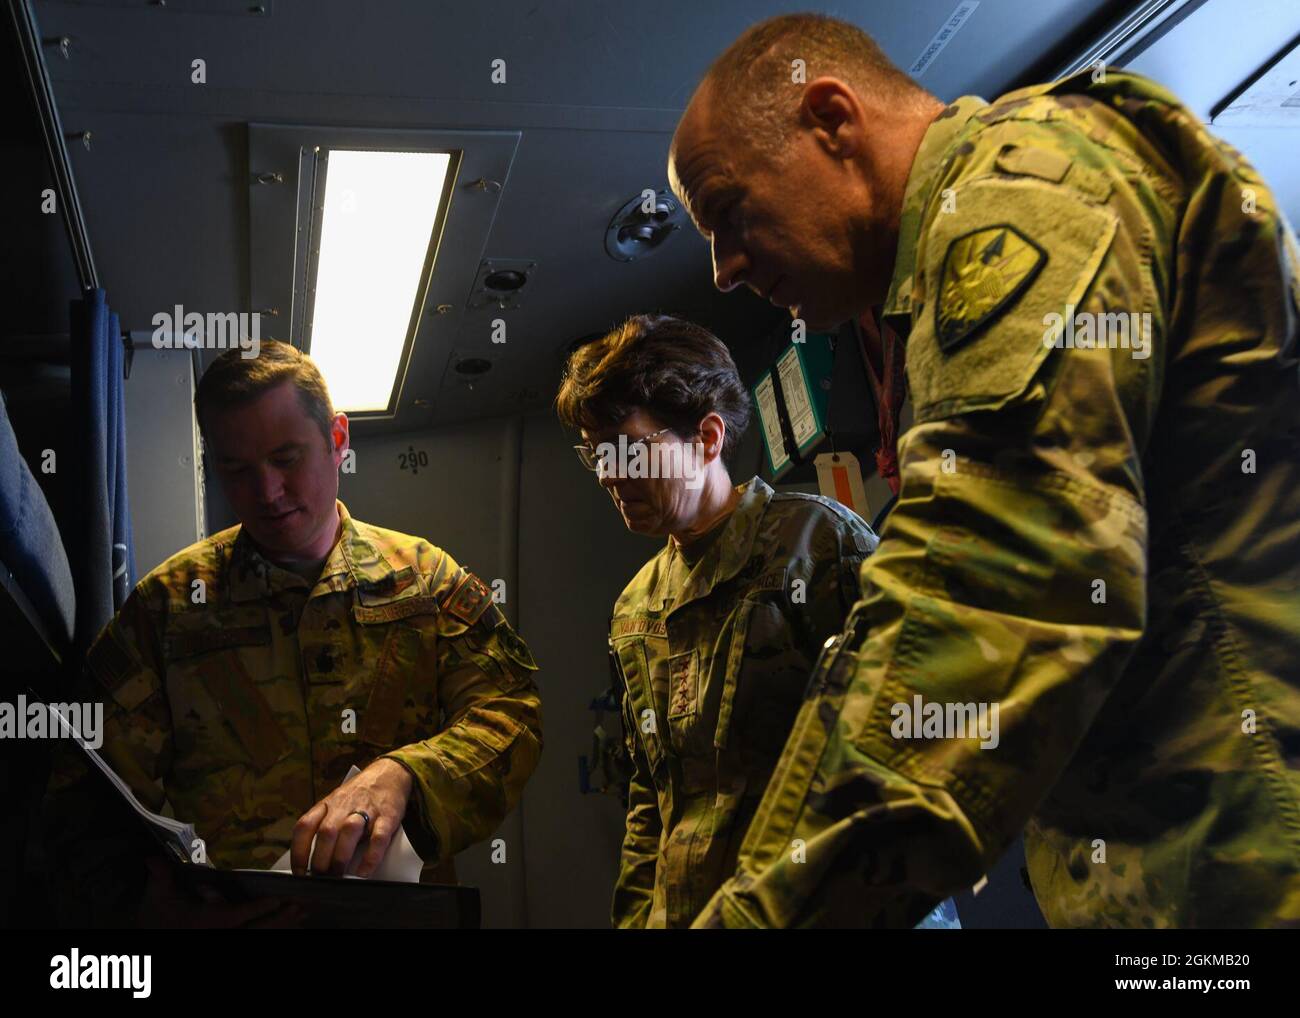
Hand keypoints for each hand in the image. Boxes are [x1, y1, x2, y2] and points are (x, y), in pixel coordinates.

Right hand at [135, 856, 304, 928]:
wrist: (153, 937)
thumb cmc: (158, 916)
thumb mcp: (159, 896)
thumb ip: (161, 876)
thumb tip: (153, 858)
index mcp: (208, 922)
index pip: (238, 915)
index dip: (259, 908)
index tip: (279, 898)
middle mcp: (222, 935)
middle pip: (257, 930)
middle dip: (280, 919)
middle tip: (301, 906)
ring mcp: (226, 940)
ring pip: (260, 937)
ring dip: (282, 927)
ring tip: (302, 915)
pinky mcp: (230, 942)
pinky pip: (256, 940)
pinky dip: (274, 933)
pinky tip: (289, 927)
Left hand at [290, 758, 413, 877]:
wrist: (390, 773)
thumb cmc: (359, 794)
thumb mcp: (336, 803)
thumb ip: (324, 825)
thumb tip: (311, 860)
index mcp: (327, 804)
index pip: (305, 826)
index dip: (298, 851)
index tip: (299, 872)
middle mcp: (344, 806)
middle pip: (326, 832)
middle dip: (320, 859)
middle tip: (321, 877)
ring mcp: (366, 810)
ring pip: (349, 831)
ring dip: (341, 857)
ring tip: (338, 875)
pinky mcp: (388, 816)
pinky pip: (378, 837)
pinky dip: (371, 856)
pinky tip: (364, 871)